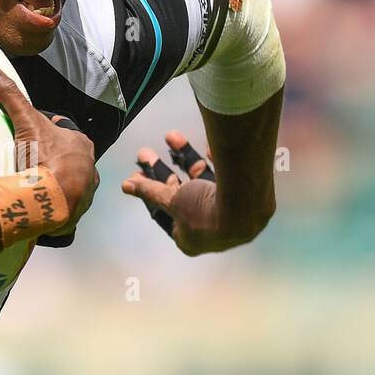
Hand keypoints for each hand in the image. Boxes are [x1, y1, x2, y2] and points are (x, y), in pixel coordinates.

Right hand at [0, 61, 97, 226]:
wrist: (50, 202)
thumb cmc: (44, 159)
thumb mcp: (26, 122)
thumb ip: (10, 94)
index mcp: (81, 145)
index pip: (63, 134)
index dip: (45, 134)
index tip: (29, 139)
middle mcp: (89, 169)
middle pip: (65, 161)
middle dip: (50, 161)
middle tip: (26, 164)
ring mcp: (84, 194)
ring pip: (67, 185)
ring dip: (52, 185)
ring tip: (29, 187)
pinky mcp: (75, 215)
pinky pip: (62, 208)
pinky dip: (51, 206)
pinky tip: (36, 205)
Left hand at [121, 130, 233, 255]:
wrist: (247, 206)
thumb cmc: (204, 212)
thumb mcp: (170, 200)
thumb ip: (149, 191)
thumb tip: (126, 186)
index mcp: (189, 239)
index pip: (162, 212)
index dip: (148, 191)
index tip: (137, 173)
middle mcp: (209, 229)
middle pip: (180, 194)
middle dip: (161, 170)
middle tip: (146, 152)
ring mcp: (227, 212)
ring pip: (200, 181)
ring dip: (183, 158)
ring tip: (170, 135)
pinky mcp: (243, 196)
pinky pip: (224, 175)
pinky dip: (214, 159)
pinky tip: (209, 146)